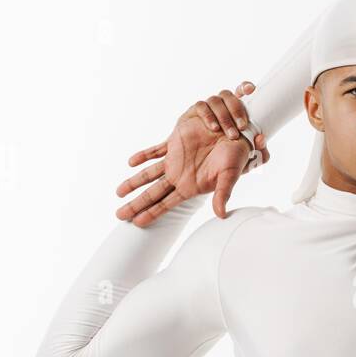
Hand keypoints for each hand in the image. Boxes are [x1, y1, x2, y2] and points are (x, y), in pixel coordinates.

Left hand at [115, 82, 269, 224]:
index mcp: (190, 187)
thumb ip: (223, 194)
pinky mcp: (175, 144)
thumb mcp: (230, 175)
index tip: (136, 224)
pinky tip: (131, 162)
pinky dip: (143, 156)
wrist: (237, 132)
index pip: (165, 204)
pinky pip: (156, 151)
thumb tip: (221, 215)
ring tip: (118, 192)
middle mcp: (180, 176)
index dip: (151, 213)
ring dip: (133, 182)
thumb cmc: (237, 155)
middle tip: (119, 215)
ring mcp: (176, 161)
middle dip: (135, 204)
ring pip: (149, 174)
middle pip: (152, 194)